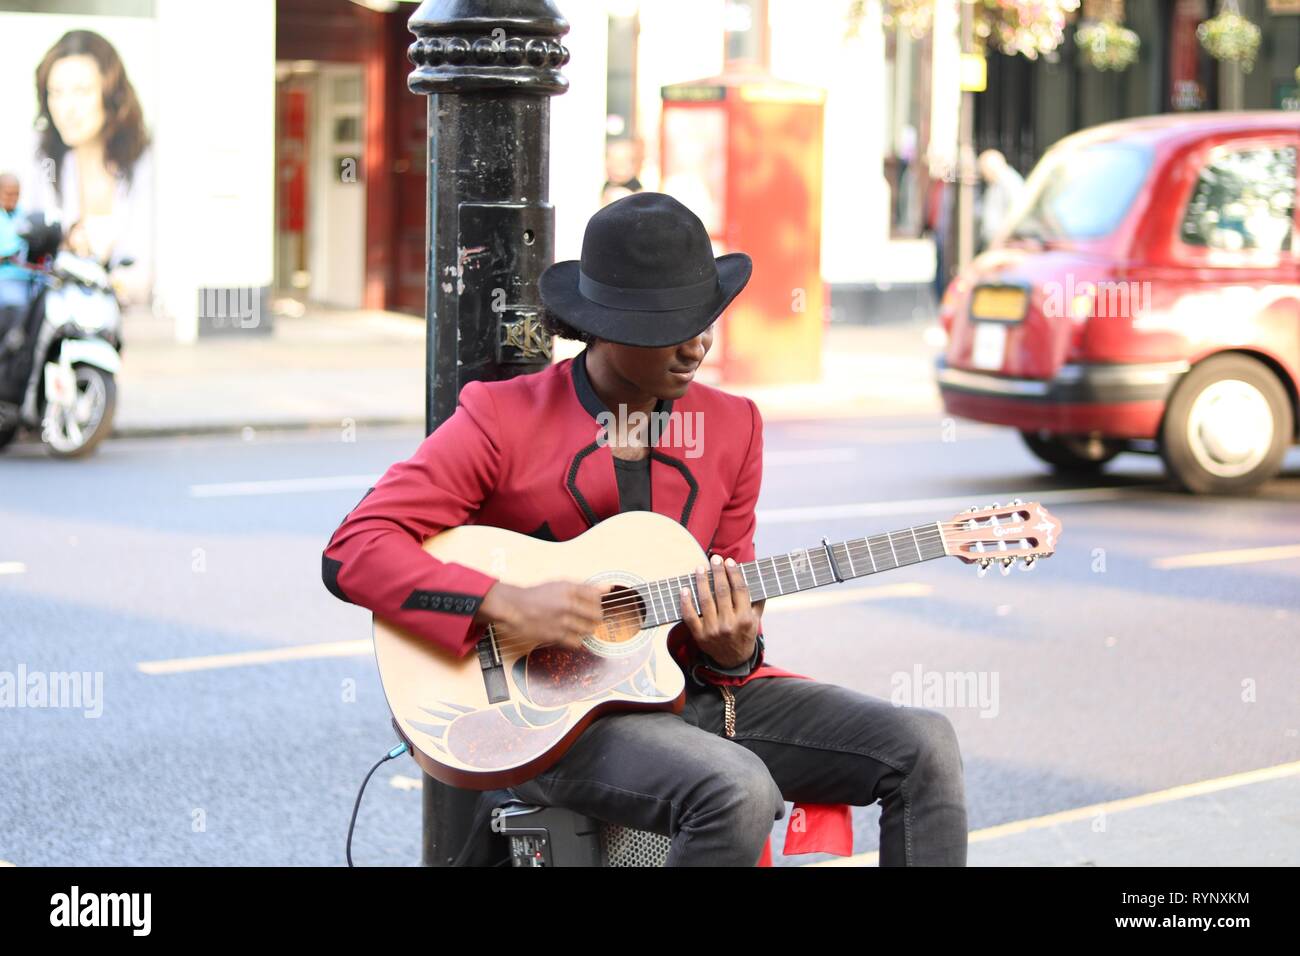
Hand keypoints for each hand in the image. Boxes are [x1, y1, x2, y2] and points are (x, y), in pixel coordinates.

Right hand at [477, 580, 614, 650]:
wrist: (516, 608)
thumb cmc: (538, 595)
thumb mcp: (561, 585)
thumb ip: (586, 587)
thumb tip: (608, 587)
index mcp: (570, 589)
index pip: (597, 598)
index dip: (596, 603)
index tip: (590, 604)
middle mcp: (568, 604)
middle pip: (597, 615)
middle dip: (595, 617)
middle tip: (587, 616)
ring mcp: (562, 621)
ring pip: (589, 630)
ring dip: (586, 629)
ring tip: (578, 625)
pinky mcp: (556, 635)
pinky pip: (577, 642)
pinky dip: (576, 639)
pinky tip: (570, 634)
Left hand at [679, 554, 759, 668]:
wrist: (733, 660)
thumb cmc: (744, 634)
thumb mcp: (756, 620)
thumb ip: (757, 600)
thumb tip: (759, 577)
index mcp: (745, 618)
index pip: (739, 590)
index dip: (734, 574)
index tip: (729, 562)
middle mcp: (729, 624)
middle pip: (722, 592)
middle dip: (718, 573)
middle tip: (714, 559)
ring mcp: (713, 630)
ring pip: (705, 601)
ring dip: (702, 582)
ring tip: (700, 569)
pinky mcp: (699, 635)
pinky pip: (690, 616)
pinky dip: (686, 602)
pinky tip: (684, 589)